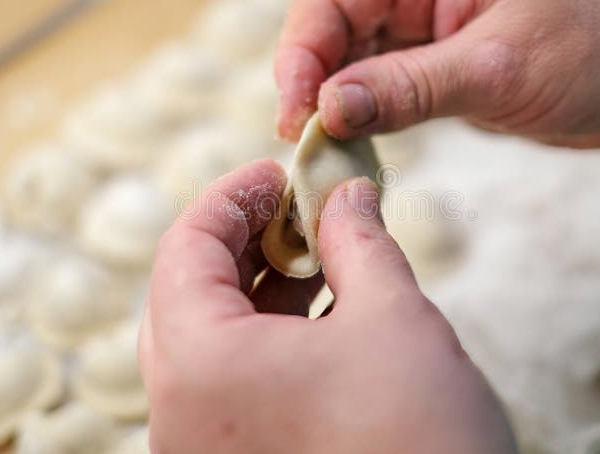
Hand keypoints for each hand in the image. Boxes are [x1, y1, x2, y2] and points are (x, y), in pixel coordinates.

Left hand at [139, 159, 516, 453]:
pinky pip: (228, 383)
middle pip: (187, 291)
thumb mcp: (392, 319)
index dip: (233, 195)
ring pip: (208, 340)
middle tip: (298, 209)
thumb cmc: (420, 440)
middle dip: (243, 238)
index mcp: (200, 364)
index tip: (281, 173)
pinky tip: (319, 313)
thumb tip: (347, 194)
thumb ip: (358, 242)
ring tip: (316, 254)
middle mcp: (179, 413)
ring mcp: (201, 448)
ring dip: (258, 287)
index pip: (185, 246)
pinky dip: (265, 337)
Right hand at [275, 0, 599, 152]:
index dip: (303, 51)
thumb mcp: (499, 65)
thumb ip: (410, 87)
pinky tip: (354, 147)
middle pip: (333, 29)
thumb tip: (328, 109)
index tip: (297, 110)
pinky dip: (364, 119)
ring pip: (353, 64)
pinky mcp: (438, 71)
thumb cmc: (597, 41)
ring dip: (332, 105)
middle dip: (310, 81)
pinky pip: (383, 91)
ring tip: (321, 152)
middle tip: (301, 140)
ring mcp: (427, 33)